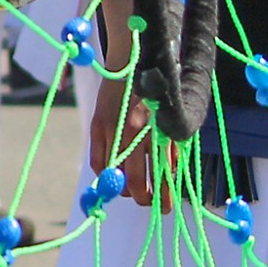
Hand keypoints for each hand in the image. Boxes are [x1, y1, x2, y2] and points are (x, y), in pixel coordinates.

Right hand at [90, 70, 172, 208]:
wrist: (133, 59)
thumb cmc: (157, 93)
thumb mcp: (170, 121)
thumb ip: (170, 150)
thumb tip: (169, 181)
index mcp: (158, 131)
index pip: (160, 178)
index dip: (163, 198)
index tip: (165, 207)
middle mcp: (135, 133)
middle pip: (135, 184)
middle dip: (144, 198)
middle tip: (149, 200)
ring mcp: (113, 130)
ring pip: (115, 177)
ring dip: (124, 187)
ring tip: (133, 185)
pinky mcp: (97, 125)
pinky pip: (97, 162)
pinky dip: (106, 173)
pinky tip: (115, 172)